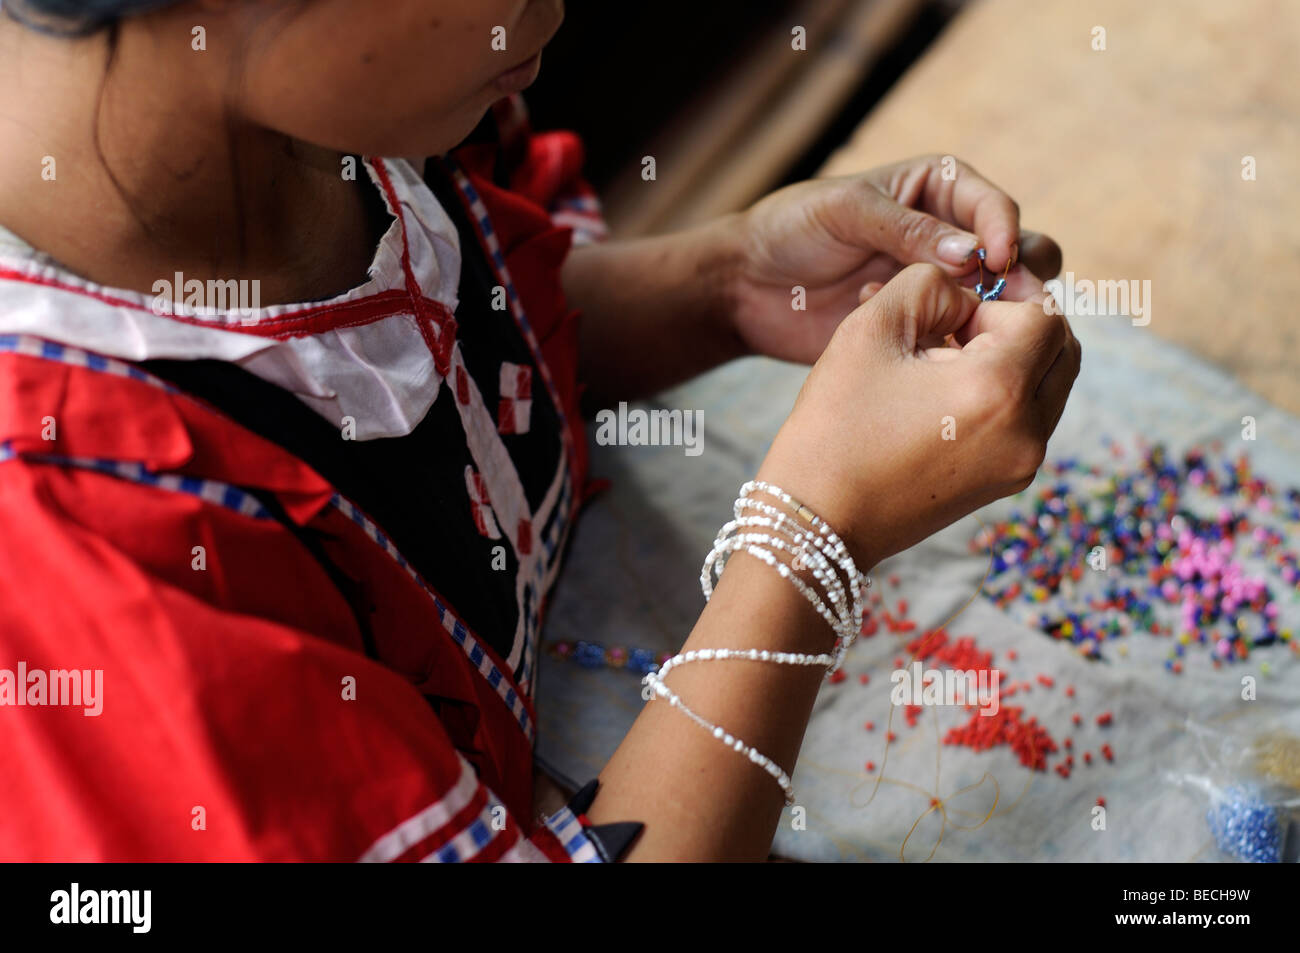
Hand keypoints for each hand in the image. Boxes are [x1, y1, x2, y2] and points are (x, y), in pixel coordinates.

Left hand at [729, 155, 1062, 363]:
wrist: (748, 285)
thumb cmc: (791, 230)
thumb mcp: (844, 213)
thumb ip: (907, 229)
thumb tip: (973, 256)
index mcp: (939, 189)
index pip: (995, 208)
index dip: (1005, 233)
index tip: (998, 264)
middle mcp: (952, 235)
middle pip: (1022, 253)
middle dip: (1023, 279)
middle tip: (1007, 308)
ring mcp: (943, 285)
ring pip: (1003, 301)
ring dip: (995, 316)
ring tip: (967, 330)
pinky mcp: (927, 327)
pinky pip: (965, 338)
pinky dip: (959, 344)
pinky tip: (927, 350)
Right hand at [756, 264, 1080, 569]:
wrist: (816, 521)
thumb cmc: (834, 426)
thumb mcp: (870, 330)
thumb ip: (926, 284)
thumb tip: (964, 291)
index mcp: (998, 390)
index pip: (1042, 315)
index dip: (1001, 296)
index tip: (951, 303)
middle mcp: (1026, 432)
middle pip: (1063, 349)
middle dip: (1018, 323)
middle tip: (958, 323)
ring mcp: (1020, 464)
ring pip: (1051, 385)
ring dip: (1014, 358)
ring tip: (946, 358)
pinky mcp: (1005, 483)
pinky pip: (1029, 419)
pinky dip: (1003, 394)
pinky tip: (944, 393)